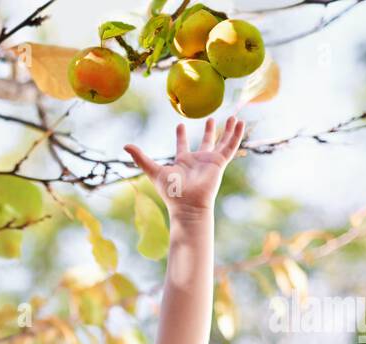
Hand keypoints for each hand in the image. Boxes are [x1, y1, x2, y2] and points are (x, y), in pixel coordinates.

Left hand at [125, 116, 244, 217]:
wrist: (187, 204)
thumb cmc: (171, 191)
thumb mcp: (154, 170)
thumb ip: (140, 158)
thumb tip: (125, 145)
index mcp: (183, 162)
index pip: (182, 146)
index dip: (181, 136)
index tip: (180, 125)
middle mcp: (198, 161)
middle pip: (205, 142)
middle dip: (208, 131)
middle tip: (210, 118)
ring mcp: (210, 162)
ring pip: (221, 142)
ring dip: (227, 130)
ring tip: (233, 117)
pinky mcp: (219, 163)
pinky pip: (230, 146)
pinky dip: (236, 135)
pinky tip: (240, 123)